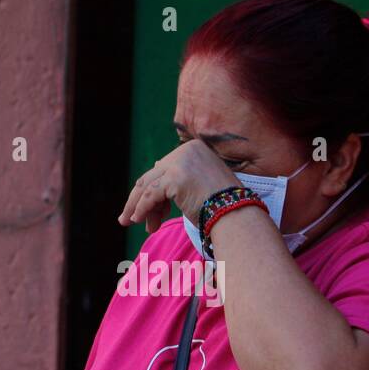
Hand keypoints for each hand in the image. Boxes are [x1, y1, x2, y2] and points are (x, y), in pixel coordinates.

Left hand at [118, 139, 238, 233]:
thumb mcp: (201, 182)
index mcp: (194, 148)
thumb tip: (154, 173)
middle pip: (154, 175)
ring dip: (137, 206)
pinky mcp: (174, 179)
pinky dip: (142, 209)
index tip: (154, 211)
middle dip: (141, 198)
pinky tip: (137, 220)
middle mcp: (185, 151)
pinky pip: (150, 195)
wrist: (237, 213)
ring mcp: (179, 164)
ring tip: (131, 222)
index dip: (156, 191)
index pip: (164, 168)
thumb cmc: (223, 204)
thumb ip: (178, 176)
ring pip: (148, 185)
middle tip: (132, 217)